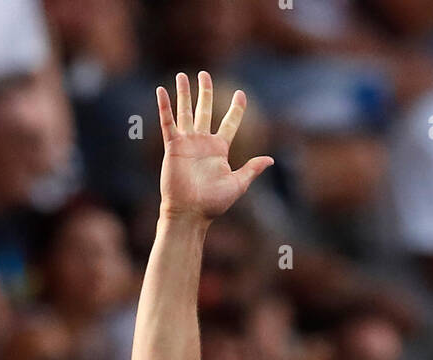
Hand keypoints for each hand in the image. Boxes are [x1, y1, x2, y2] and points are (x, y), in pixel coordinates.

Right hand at [157, 72, 272, 222]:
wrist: (190, 213)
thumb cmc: (213, 203)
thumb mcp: (238, 185)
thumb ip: (252, 169)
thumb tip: (271, 160)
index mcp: (219, 150)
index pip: (229, 123)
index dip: (236, 109)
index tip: (241, 93)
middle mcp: (203, 142)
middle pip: (205, 110)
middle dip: (205, 92)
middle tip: (205, 74)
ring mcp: (187, 143)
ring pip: (185, 112)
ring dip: (184, 93)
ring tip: (184, 75)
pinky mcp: (173, 146)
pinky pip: (168, 122)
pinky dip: (165, 106)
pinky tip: (162, 90)